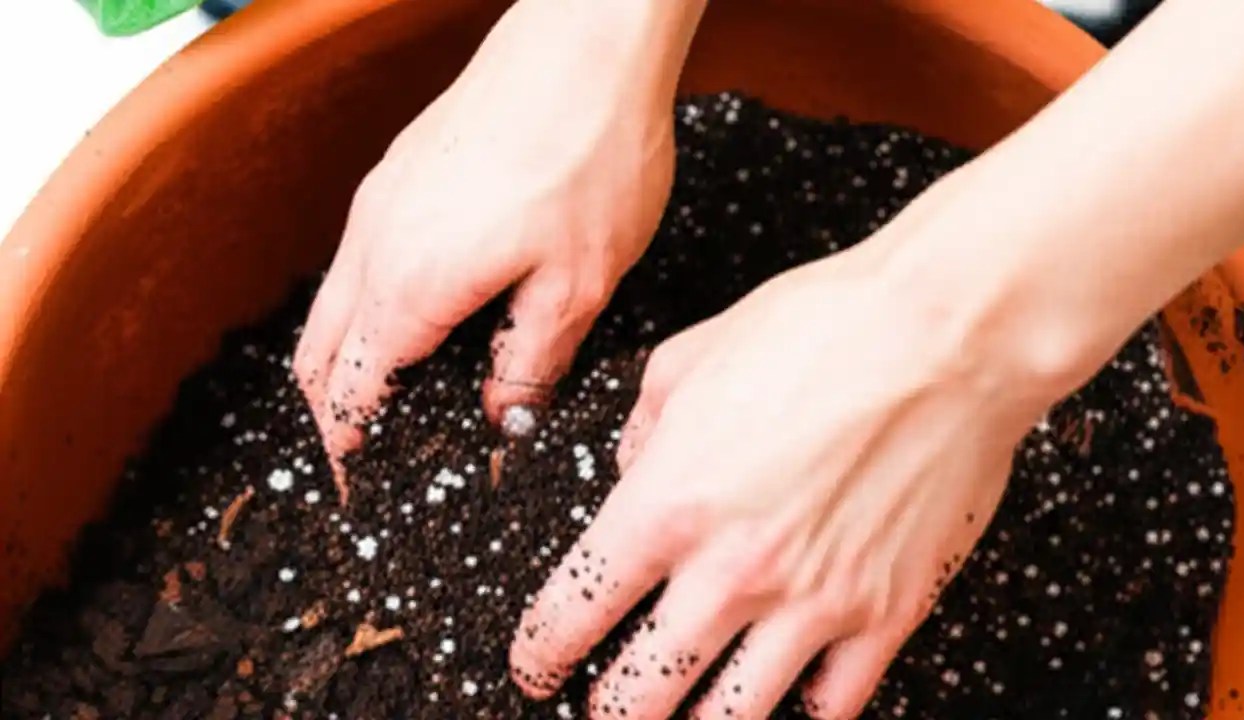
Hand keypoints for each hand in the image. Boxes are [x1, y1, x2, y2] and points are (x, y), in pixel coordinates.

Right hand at [292, 0, 697, 493]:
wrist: (586, 43)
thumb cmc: (591, 156)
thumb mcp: (578, 283)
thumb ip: (528, 361)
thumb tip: (499, 417)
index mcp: (410, 286)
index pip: (350, 393)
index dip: (351, 451)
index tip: (361, 491)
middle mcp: (374, 243)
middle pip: (318, 353)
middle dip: (332, 413)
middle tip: (369, 456)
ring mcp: (380, 201)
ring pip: (333, 303)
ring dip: (346, 359)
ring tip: (392, 399)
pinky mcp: (400, 172)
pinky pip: (359, 259)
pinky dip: (368, 308)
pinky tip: (421, 317)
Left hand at [509, 233, 1073, 718]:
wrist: (946, 333)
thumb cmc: (824, 328)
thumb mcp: (690, 357)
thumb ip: (642, 429)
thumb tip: (632, 470)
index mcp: (668, 504)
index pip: (574, 613)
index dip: (540, 653)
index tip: (537, 663)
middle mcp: (731, 569)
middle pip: (638, 694)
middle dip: (604, 713)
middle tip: (599, 706)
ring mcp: (812, 602)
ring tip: (681, 716)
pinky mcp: (886, 612)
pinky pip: (833, 704)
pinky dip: (803, 709)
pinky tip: (790, 695)